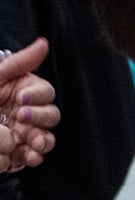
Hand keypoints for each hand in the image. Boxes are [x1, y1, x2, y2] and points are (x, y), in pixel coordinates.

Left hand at [0, 39, 59, 172]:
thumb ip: (19, 63)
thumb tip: (44, 43)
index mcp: (27, 94)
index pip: (46, 93)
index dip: (38, 96)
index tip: (21, 98)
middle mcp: (30, 115)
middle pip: (51, 116)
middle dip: (40, 117)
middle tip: (21, 116)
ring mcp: (25, 135)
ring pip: (46, 138)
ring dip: (42, 139)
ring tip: (32, 141)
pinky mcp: (17, 154)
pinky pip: (32, 156)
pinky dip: (33, 157)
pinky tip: (29, 156)